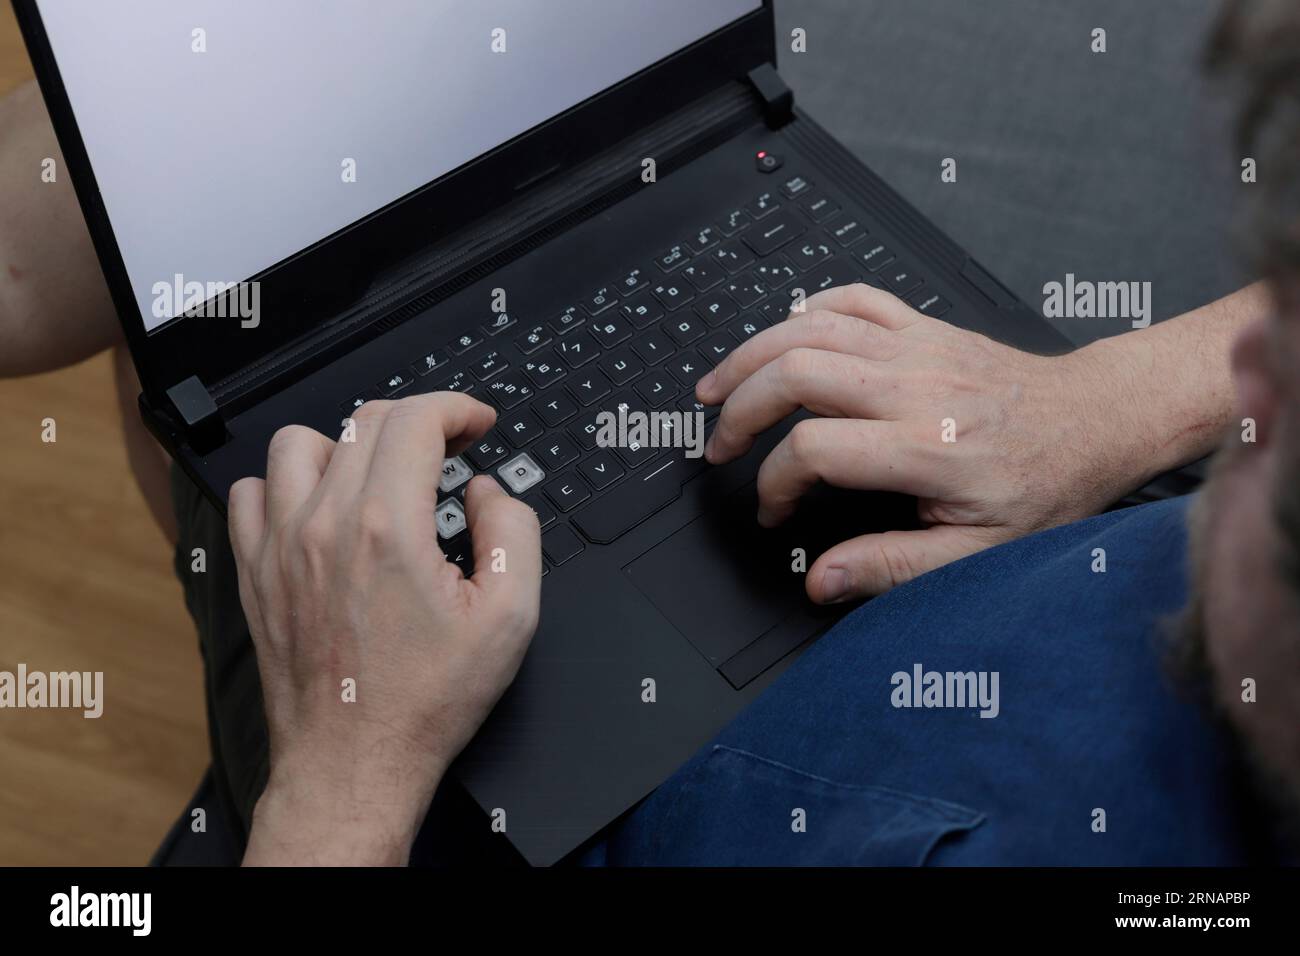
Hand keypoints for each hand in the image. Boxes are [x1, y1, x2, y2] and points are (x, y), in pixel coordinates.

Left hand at [228, 393, 540, 863]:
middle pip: (364, 420)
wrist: (355, 762)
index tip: (476, 424)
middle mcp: (323, 526)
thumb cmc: (425, 701)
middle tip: (448, 447)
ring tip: (379, 475)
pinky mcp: (255, 572)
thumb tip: (488, 492)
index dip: (457, 407)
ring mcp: (279, 547)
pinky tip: (321, 509)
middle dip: (418, 419)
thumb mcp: (509, 618)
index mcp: (385, 528)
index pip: (415, 419)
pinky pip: (251, 493)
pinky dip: (287, 486)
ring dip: (348, 444)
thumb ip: (513, 533)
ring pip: (299, 442)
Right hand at [696, 283, 1158, 602]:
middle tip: (720, 447)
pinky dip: (806, 311)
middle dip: (739, 410)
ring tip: (717, 387)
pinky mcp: (922, 325)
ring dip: (750, 353)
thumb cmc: (1043, 484)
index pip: (813, 448)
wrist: (1095, 420)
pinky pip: (851, 298)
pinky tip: (782, 338)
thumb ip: (891, 567)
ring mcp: (915, 346)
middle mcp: (914, 386)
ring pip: (808, 326)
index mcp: (925, 445)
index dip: (774, 484)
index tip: (775, 512)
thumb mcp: (977, 551)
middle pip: (794, 372)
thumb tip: (822, 580)